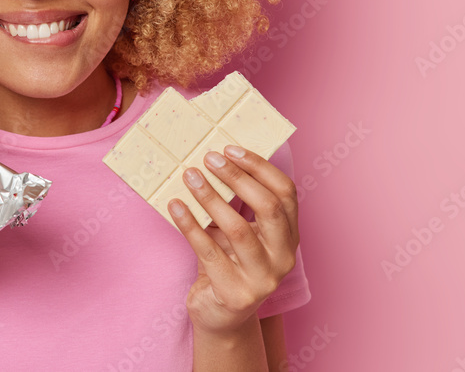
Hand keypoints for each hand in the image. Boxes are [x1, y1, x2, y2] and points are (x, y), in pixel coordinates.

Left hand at [169, 145, 299, 335]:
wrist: (220, 315)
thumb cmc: (228, 262)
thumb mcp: (239, 232)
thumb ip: (236, 204)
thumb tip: (213, 159)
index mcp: (289, 236)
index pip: (286, 193)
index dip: (260, 167)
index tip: (231, 148)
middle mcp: (283, 257)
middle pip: (268, 207)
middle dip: (237, 178)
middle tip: (208, 159)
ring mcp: (262, 278)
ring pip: (238, 228)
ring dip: (210, 197)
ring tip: (189, 176)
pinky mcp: (235, 293)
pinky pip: (208, 251)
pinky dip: (189, 224)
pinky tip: (175, 205)